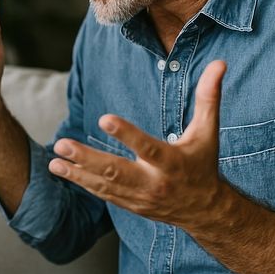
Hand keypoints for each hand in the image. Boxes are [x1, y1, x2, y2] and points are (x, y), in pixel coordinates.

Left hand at [48, 61, 229, 229]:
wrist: (204, 211)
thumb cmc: (204, 164)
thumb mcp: (209, 131)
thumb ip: (209, 96)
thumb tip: (219, 62)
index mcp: (173, 163)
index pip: (148, 147)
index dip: (127, 134)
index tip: (104, 119)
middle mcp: (154, 182)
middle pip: (117, 171)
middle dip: (88, 159)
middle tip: (62, 145)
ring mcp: (140, 196)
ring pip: (104, 185)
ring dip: (77, 172)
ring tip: (54, 159)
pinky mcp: (129, 204)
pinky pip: (102, 194)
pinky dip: (81, 182)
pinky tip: (61, 170)